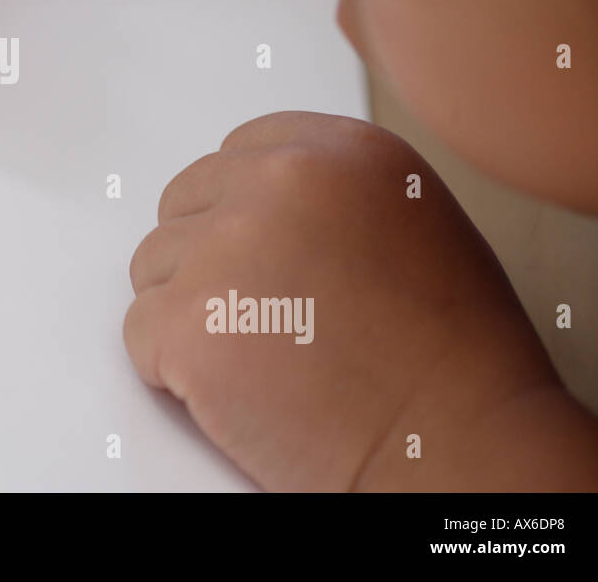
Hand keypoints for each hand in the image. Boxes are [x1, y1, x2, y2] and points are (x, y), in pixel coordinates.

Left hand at [124, 111, 597, 489]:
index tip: (259, 257)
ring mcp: (227, 248)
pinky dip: (173, 370)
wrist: (457, 447)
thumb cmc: (452, 357)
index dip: (239, 211)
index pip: (237, 152)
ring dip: (190, 313)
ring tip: (263, 358)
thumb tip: (249, 196)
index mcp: (340, 151)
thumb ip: (328, 192)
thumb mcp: (410, 224)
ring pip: (154, 266)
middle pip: (184, 204)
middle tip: (262, 320)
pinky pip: (140, 332)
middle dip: (207, 260)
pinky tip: (240, 390)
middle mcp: (279, 181)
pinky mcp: (188, 320)